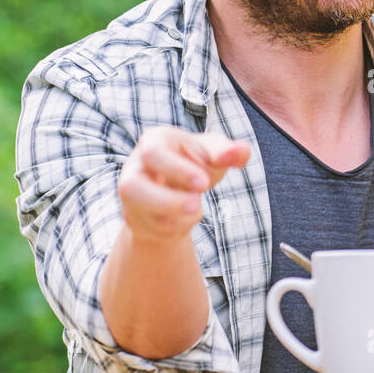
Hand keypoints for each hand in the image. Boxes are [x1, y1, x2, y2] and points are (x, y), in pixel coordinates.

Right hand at [118, 126, 249, 244]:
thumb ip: (228, 152)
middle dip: (167, 201)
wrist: (182, 187)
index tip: (204, 183)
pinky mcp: (134, 218)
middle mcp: (134, 168)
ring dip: (173, 218)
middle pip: (132, 187)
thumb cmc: (198, 161)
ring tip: (196, 209)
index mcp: (154, 141)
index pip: (154, 154)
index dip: (177, 170)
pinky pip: (152, 231)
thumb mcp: (214, 153)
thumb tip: (242, 152)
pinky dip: (176, 229)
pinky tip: (185, 218)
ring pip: (139, 214)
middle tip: (196, 206)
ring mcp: (131, 195)